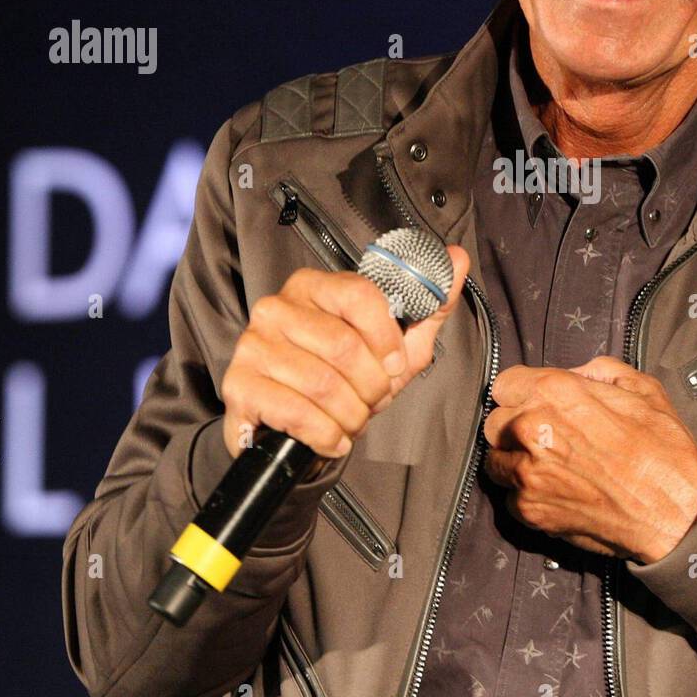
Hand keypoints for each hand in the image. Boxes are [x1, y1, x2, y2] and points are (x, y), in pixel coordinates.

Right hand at [220, 248, 469, 459]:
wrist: (296, 427)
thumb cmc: (348, 378)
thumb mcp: (397, 344)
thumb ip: (429, 303)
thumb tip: (457, 258)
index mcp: (315, 286)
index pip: (361, 296)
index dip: (387, 339)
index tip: (396, 363)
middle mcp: (277, 307)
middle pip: (344, 347)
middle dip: (372, 387)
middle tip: (372, 399)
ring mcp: (252, 345)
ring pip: (324, 385)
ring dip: (351, 415)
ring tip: (351, 419)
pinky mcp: (238, 385)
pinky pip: (298, 414)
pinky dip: (327, 435)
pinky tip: (331, 437)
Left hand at [482, 356, 696, 562]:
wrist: (677, 512)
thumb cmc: (663, 451)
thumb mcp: (641, 389)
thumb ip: (599, 371)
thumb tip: (577, 374)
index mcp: (554, 392)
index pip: (504, 384)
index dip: (522, 394)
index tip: (534, 404)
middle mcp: (531, 428)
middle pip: (495, 422)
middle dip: (516, 428)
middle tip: (546, 438)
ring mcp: (526, 473)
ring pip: (496, 461)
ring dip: (516, 462)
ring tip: (549, 467)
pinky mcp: (530, 510)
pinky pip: (510, 497)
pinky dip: (528, 496)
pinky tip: (558, 491)